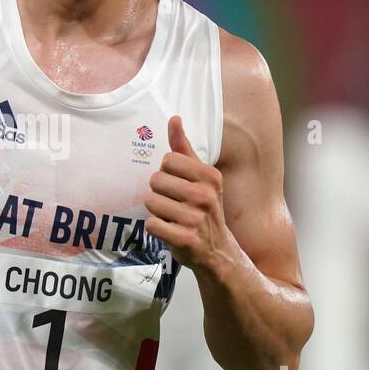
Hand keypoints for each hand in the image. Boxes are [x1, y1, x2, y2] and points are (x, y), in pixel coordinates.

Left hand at [143, 115, 234, 271]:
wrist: (218, 250)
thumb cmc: (204, 209)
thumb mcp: (200, 178)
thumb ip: (184, 148)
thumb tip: (174, 118)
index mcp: (210, 176)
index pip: (168, 160)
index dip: (167, 173)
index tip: (178, 186)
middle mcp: (205, 195)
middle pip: (155, 180)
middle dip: (159, 193)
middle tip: (174, 204)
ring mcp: (196, 218)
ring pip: (150, 202)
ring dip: (156, 212)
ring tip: (172, 218)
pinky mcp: (184, 239)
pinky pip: (151, 225)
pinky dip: (155, 228)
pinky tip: (169, 231)